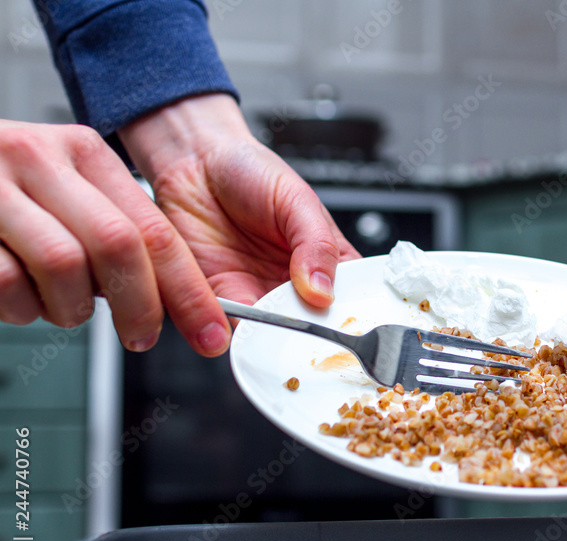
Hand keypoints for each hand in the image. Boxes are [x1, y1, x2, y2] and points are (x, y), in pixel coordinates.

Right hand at [0, 119, 196, 351]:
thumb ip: (113, 232)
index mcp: (82, 153)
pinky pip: (7, 282)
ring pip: (63, 266)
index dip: (188, 291)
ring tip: (57, 305)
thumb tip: (171, 298)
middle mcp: (39, 158)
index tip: (209, 332)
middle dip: (141, 306)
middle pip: (119, 246)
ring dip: (70, 308)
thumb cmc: (1, 193)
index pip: (155, 231)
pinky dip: (20, 308)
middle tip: (141, 336)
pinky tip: (17, 297)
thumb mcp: (64, 192)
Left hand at [119, 94, 359, 342]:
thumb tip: (323, 290)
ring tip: (280, 321)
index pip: (348, 299)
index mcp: (325, 261)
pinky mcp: (221, 295)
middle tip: (312, 329)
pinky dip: (239, 324)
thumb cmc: (250, 171)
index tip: (348, 325)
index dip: (351, 316)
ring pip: (274, 329)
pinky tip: (247, 314)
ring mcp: (258, 291)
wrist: (194, 160)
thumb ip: (316, 245)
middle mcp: (293, 283)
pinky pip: (233, 320)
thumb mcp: (298, 200)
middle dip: (312, 332)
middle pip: (312, 323)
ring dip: (276, 332)